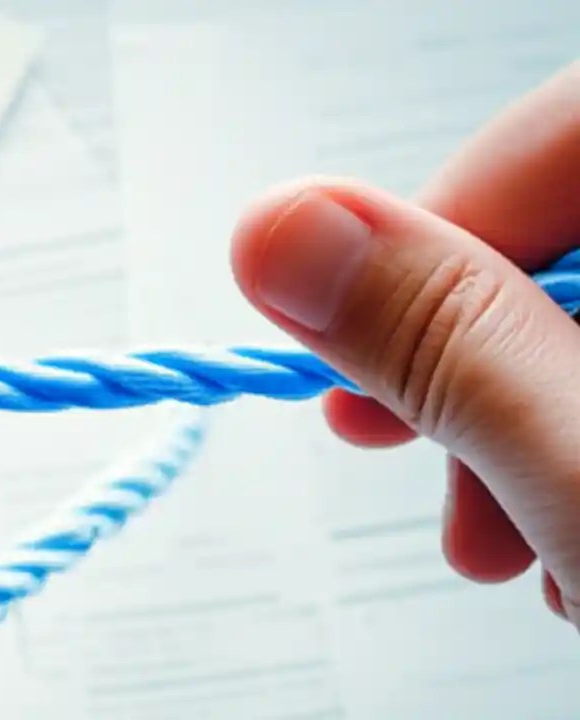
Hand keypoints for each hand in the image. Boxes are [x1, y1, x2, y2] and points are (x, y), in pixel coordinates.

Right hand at [231, 63, 579, 628]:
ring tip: (517, 548)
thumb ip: (444, 343)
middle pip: (563, 231)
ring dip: (514, 421)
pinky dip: (573, 440)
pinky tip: (578, 536)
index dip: (425, 223)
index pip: (560, 133)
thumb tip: (280, 230)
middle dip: (465, 354)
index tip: (326, 325)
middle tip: (402, 451)